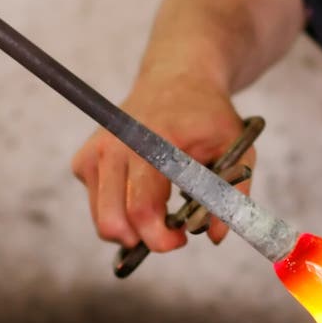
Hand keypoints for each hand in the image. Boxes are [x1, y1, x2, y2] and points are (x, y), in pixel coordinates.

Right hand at [72, 77, 254, 251]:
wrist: (176, 80)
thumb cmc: (209, 118)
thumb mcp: (237, 150)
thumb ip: (231, 195)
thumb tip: (215, 237)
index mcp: (154, 141)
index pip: (143, 207)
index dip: (161, 238)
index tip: (182, 239)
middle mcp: (117, 145)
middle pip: (114, 221)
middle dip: (144, 241)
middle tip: (171, 236)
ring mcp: (96, 152)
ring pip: (102, 219)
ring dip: (132, 231)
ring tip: (160, 217)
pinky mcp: (84, 160)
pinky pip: (97, 206)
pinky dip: (120, 213)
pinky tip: (143, 195)